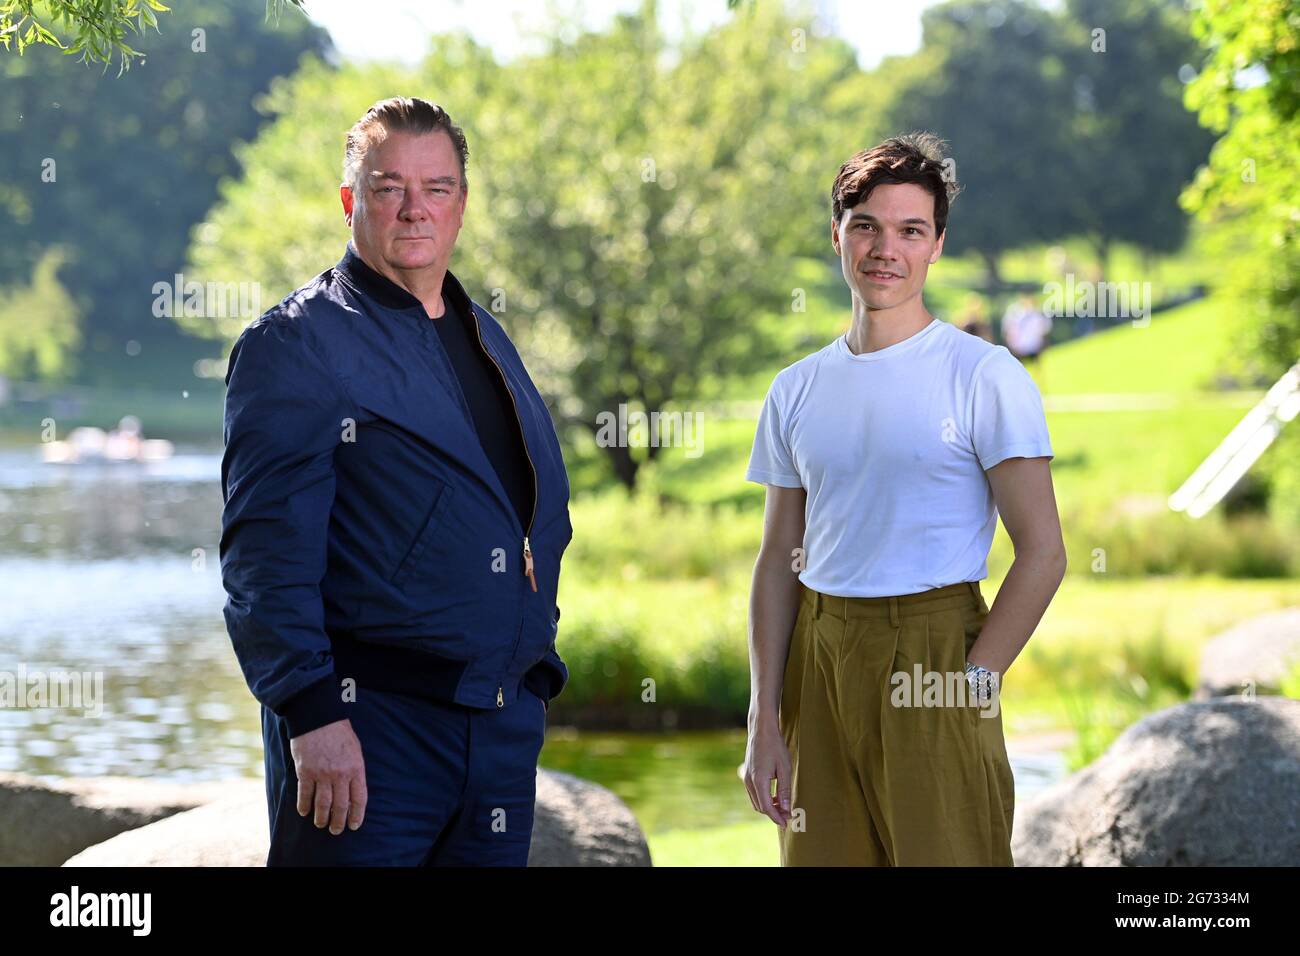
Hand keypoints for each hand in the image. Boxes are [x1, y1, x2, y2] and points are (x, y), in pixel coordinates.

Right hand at [289, 718, 366, 834]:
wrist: (318, 717)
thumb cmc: (339, 732)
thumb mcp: (355, 750)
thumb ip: (355, 770)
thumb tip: (352, 792)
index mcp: (356, 768)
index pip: (359, 798)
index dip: (357, 815)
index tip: (354, 825)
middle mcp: (340, 774)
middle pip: (340, 805)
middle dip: (338, 821)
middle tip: (335, 830)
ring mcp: (322, 774)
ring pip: (322, 804)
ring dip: (321, 818)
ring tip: (321, 824)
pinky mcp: (305, 771)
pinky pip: (305, 794)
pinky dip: (304, 805)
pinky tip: (304, 812)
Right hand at [742, 718, 792, 826]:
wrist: (761, 730)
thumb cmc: (775, 746)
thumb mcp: (784, 768)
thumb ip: (784, 789)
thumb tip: (785, 808)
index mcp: (758, 780)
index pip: (766, 807)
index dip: (777, 817)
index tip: (787, 822)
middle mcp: (749, 781)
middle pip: (760, 807)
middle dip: (773, 813)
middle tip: (788, 814)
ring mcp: (745, 778)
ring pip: (756, 801)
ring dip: (768, 806)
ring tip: (782, 805)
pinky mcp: (746, 774)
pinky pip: (753, 793)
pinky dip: (763, 798)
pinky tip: (774, 795)